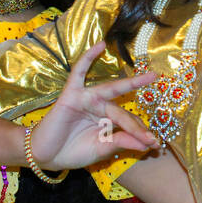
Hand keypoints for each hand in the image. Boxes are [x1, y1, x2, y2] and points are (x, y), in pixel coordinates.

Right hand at [29, 41, 160, 170]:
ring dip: (130, 84)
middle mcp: (100, 107)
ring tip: (150, 77)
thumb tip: (145, 144)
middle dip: (138, 122)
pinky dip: (88, 58)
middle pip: (123, 112)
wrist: (45, 155)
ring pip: (111, 93)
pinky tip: (100, 46)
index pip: (128, 124)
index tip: (154, 145)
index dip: (140, 134)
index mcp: (108, 122)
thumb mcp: (100, 150)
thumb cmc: (72, 152)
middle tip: (156, 128)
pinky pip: (79, 72)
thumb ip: (120, 143)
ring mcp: (86, 98)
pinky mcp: (71, 94)